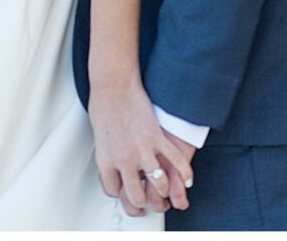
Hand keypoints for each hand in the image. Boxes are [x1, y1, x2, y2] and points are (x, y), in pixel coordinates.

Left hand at [89, 77, 194, 215]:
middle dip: (143, 202)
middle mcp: (123, 159)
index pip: (112, 190)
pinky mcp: (157, 137)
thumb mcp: (99, 137)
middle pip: (135, 195)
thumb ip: (109, 155)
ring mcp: (141, 149)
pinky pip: (175, 161)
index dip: (121, 193)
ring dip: (163, 190)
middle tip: (148, 201)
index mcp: (105, 160)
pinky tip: (186, 179)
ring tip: (165, 190)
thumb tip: (117, 167)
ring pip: (157, 184)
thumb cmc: (104, 104)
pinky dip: (184, 173)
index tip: (126, 191)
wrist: (114, 84)